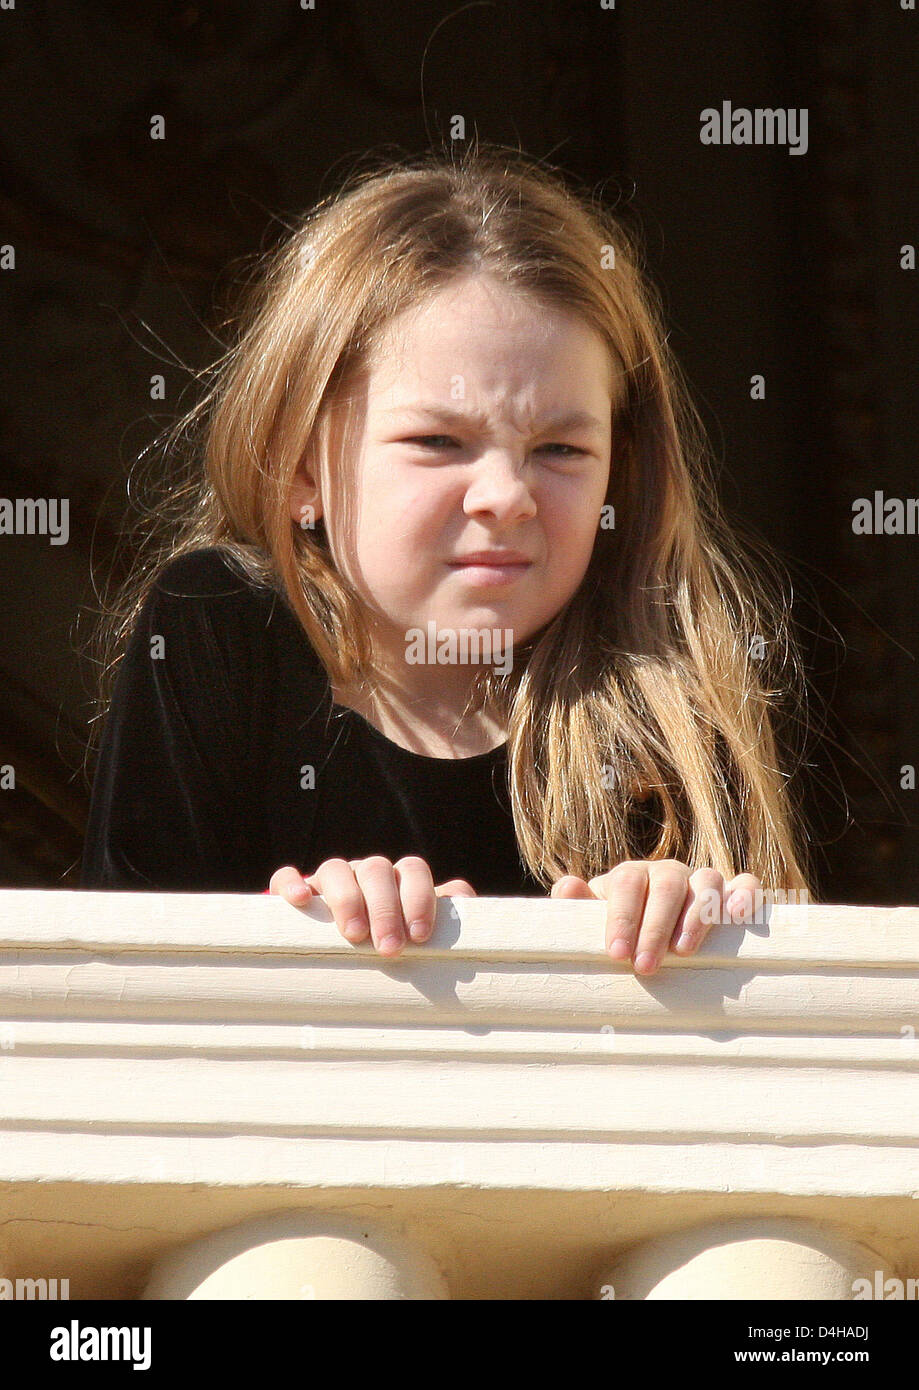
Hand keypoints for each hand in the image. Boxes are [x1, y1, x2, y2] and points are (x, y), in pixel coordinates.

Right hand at [267, 856, 475, 956]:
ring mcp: (332, 879)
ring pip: (336, 868)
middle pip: (376, 869)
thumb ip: (450, 918)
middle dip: (385, 907)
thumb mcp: (423, 935)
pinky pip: (289, 874)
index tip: (419, 935)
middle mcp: (366, 874)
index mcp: (399, 879)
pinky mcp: (299, 890)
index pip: (412, 870)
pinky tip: (301, 901)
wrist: (346, 958)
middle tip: (389, 946)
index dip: (419, 898)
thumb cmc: (395, 946)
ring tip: (353, 933)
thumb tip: (464, 900)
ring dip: (346, 898)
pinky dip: (293, 882)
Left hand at [550, 859, 761, 975]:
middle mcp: (668, 873)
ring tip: (684, 951)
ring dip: (696, 915)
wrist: (651, 927)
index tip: (616, 953)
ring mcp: (701, 881)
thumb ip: (577, 905)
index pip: (628, 882)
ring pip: (706, 880)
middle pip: (666, 884)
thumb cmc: (620, 930)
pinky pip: (745, 884)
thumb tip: (566, 887)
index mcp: (632, 875)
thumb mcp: (594, 919)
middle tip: (645, 966)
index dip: (622, 916)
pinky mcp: (732, 893)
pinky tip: (737, 916)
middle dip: (655, 927)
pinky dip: (744, 894)